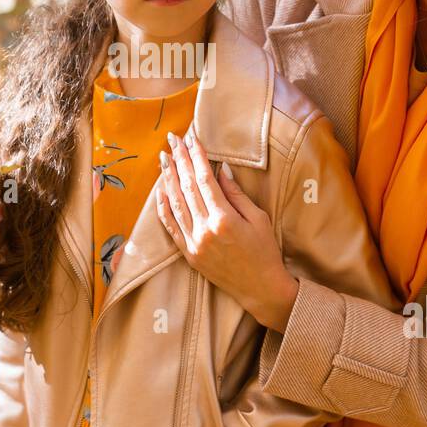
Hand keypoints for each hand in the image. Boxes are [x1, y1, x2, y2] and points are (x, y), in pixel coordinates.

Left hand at [156, 131, 299, 331]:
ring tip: (164, 157)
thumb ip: (236, 194)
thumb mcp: (258, 219)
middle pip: (187, 186)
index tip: (191, 138)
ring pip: (175, 203)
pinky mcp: (188, 254)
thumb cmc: (265, 252)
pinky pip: (170, 226)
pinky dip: (163, 207)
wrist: (261, 289)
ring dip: (168, 178)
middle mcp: (204, 230)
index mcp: (224, 219)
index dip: (197, 156)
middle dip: (180, 159)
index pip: (205, 179)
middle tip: (173, 138)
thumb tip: (220, 170)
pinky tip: (160, 190)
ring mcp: (194, 243)